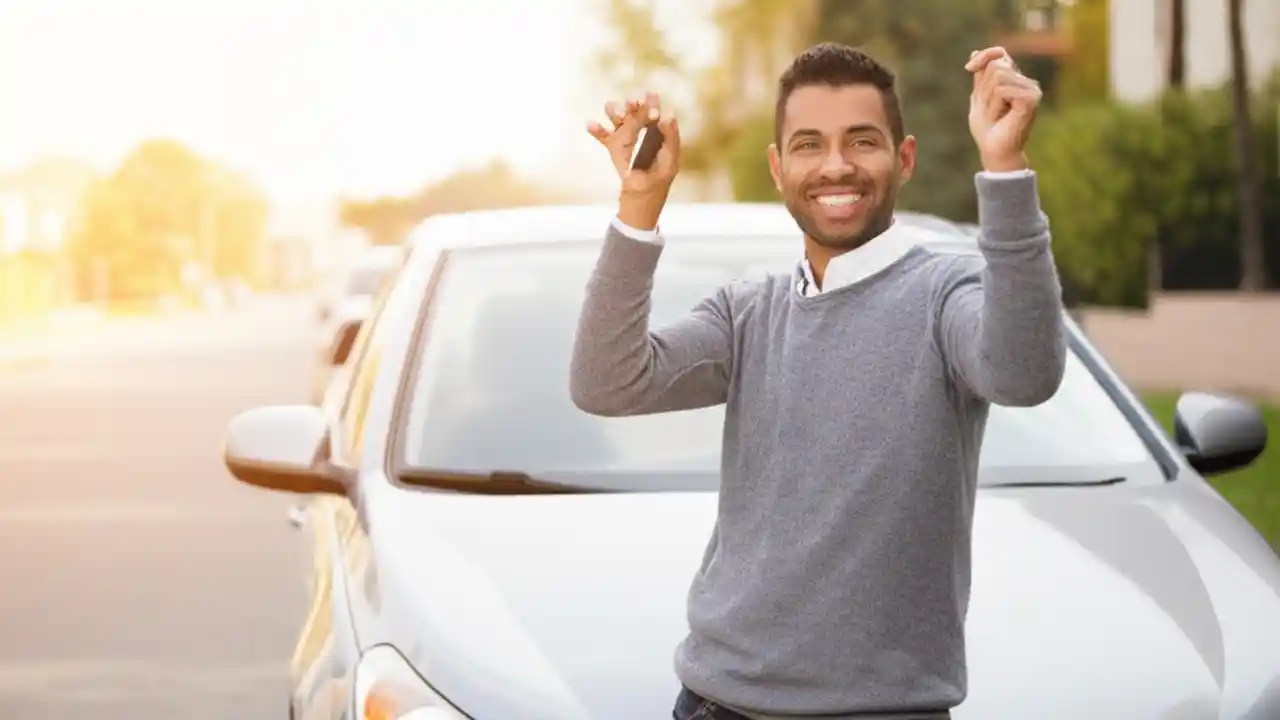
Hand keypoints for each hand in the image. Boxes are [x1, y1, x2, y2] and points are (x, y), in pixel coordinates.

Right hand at [586, 91, 680, 229]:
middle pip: (633, 113)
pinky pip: (605, 137)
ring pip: (618, 120)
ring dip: (614, 111)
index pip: (652, 113)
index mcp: (657, 132)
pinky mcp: (615, 150)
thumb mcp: (671, 159)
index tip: (649, 96)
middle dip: (631, 106)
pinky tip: (590, 124)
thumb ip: (671, 137)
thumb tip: (668, 115)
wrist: (642, 198)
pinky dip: (597, 131)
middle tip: (630, 104)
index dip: (650, 103)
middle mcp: (642, 132)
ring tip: (612, 110)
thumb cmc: (660, 179)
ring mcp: (627, 140)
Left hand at [966, 47, 1040, 171]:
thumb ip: (980, 75)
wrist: (994, 150)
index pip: (998, 54)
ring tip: (996, 115)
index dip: (983, 57)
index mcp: (1014, 79)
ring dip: (988, 100)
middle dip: (984, 90)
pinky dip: (995, 106)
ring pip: (998, 77)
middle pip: (995, 66)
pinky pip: (1003, 90)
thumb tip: (975, 52)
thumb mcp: (978, 97)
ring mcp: (1031, 89)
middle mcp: (1025, 81)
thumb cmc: (987, 128)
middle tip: (990, 110)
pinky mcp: (1032, 99)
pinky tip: (1003, 117)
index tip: (968, 68)